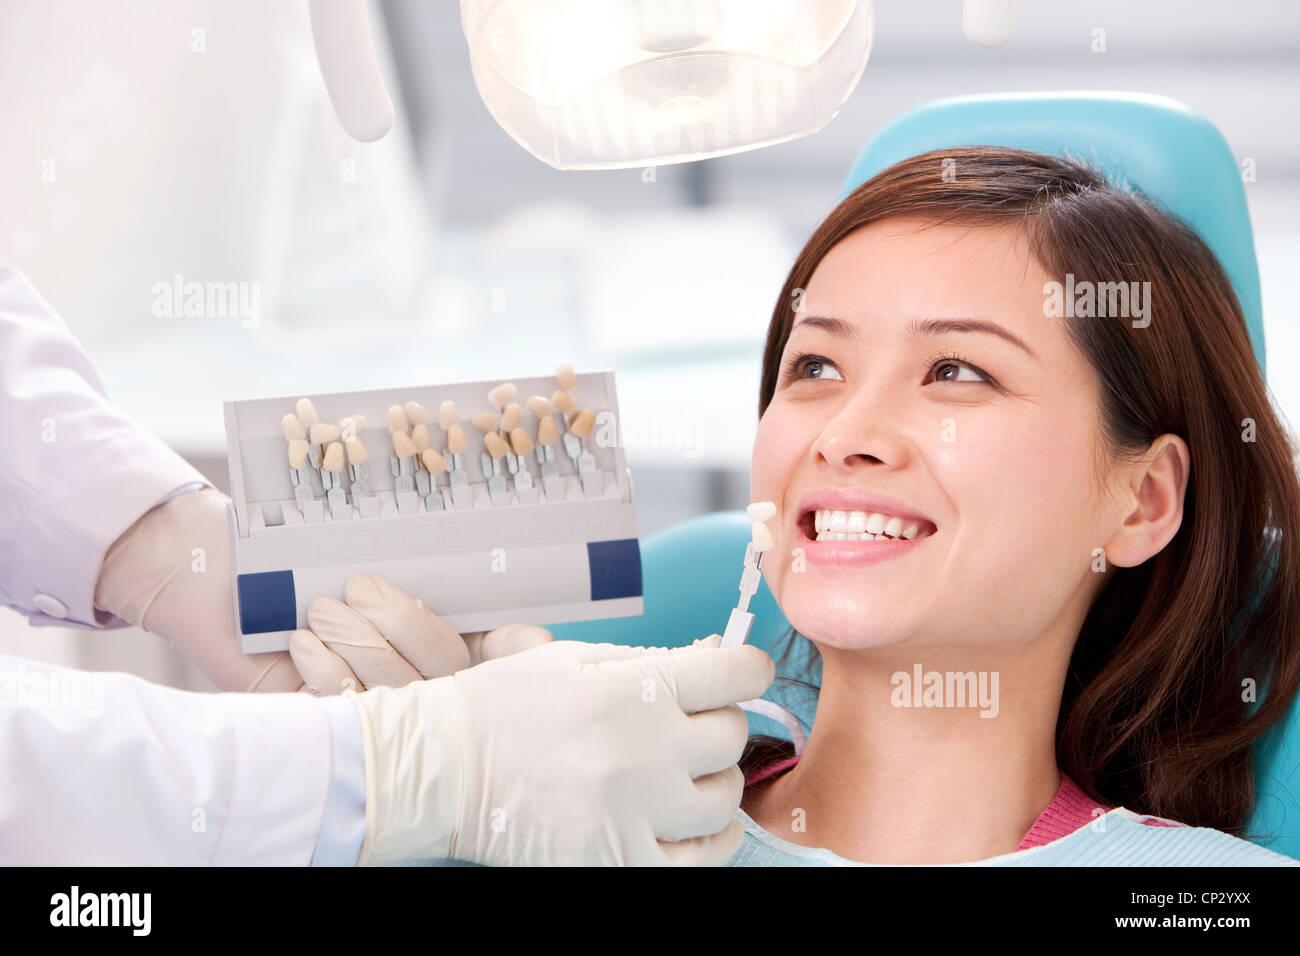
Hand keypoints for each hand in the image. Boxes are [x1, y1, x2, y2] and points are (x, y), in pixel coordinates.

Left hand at [94, 488, 547, 692]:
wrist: (208, 571)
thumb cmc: (288, 549)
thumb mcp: (356, 545)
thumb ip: (415, 556)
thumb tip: (479, 559)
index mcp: (436, 626)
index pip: (502, 652)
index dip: (524, 652)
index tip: (529, 636)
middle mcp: (414, 673)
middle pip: (448, 673)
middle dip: (405, 627)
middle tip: (358, 589)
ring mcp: (375, 708)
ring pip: (398, 694)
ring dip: (359, 644)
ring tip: (320, 610)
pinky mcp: (326, 729)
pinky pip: (347, 715)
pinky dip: (326, 674)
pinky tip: (301, 643)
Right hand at [353, 634, 775, 865]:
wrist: (442, 770)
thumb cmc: (504, 706)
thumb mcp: (576, 659)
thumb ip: (652, 660)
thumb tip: (716, 660)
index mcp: (633, 690)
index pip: (738, 674)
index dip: (744, 669)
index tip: (738, 675)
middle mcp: (643, 752)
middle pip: (732, 736)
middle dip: (717, 722)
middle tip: (687, 722)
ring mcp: (635, 813)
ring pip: (725, 798)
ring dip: (712, 780)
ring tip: (680, 773)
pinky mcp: (620, 862)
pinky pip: (701, 858)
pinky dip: (709, 838)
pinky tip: (691, 820)